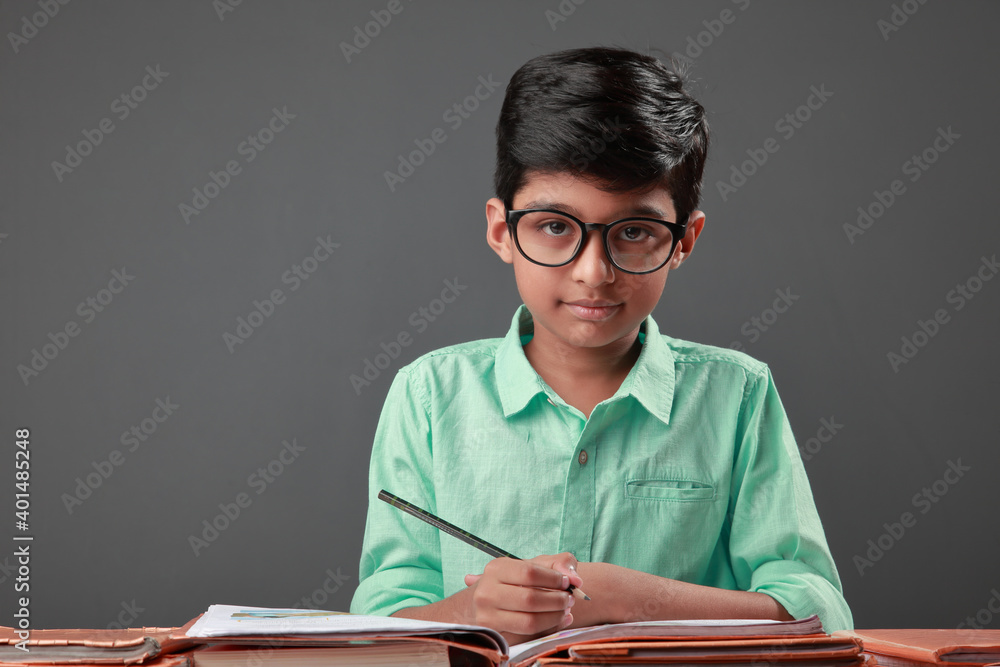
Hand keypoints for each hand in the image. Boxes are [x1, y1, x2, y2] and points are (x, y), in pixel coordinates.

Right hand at [463, 552, 583, 642]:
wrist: (489, 601)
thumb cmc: (516, 580)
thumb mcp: (533, 564)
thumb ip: (559, 563)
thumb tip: (575, 580)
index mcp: (496, 569)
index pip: (529, 573)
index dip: (553, 579)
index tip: (566, 582)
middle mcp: (487, 592)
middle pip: (530, 599)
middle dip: (557, 600)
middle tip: (570, 599)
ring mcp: (488, 617)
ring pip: (529, 622)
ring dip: (555, 617)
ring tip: (565, 610)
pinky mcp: (495, 636)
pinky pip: (528, 637)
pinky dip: (549, 629)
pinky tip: (559, 621)